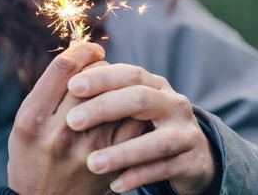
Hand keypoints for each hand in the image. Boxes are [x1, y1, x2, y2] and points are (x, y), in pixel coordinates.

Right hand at [8, 42, 147, 194]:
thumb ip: (47, 89)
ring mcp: (91, 149)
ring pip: (120, 97)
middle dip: (101, 66)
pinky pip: (134, 122)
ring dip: (119, 86)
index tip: (89, 49)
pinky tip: (125, 110)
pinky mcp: (113, 161)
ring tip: (113, 88)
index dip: (82, 49)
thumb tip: (79, 52)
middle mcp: (61, 133)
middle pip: (94, 78)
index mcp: (33, 119)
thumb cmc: (30, 156)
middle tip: (101, 69)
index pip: (65, 67)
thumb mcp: (23, 122)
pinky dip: (132, 109)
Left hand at [66, 64, 215, 193]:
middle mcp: (174, 104)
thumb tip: (65, 78)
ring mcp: (186, 133)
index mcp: (155, 85)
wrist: (192, 156)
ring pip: (157, 141)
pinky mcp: (191, 162)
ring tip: (93, 163)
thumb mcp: (131, 105)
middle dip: (105, 108)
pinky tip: (115, 185)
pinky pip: (163, 170)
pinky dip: (139, 177)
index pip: (128, 73)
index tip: (72, 86)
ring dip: (123, 152)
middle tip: (72, 121)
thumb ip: (108, 92)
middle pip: (141, 98)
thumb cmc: (148, 125)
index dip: (101, 78)